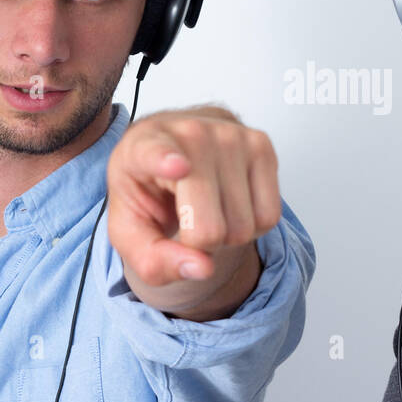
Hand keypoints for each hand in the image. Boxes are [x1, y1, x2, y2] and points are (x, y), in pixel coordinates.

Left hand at [106, 105, 280, 289]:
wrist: (176, 149)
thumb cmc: (149, 189)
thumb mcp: (131, 231)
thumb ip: (154, 260)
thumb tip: (203, 268)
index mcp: (141, 148)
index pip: (154, 154)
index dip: (165, 161)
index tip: (177, 167)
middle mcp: (189, 134)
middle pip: (211, 228)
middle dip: (200, 243)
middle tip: (186, 219)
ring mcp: (230, 136)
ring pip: (245, 227)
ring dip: (228, 235)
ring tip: (207, 208)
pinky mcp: (261, 145)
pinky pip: (270, 216)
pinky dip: (253, 225)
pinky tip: (232, 203)